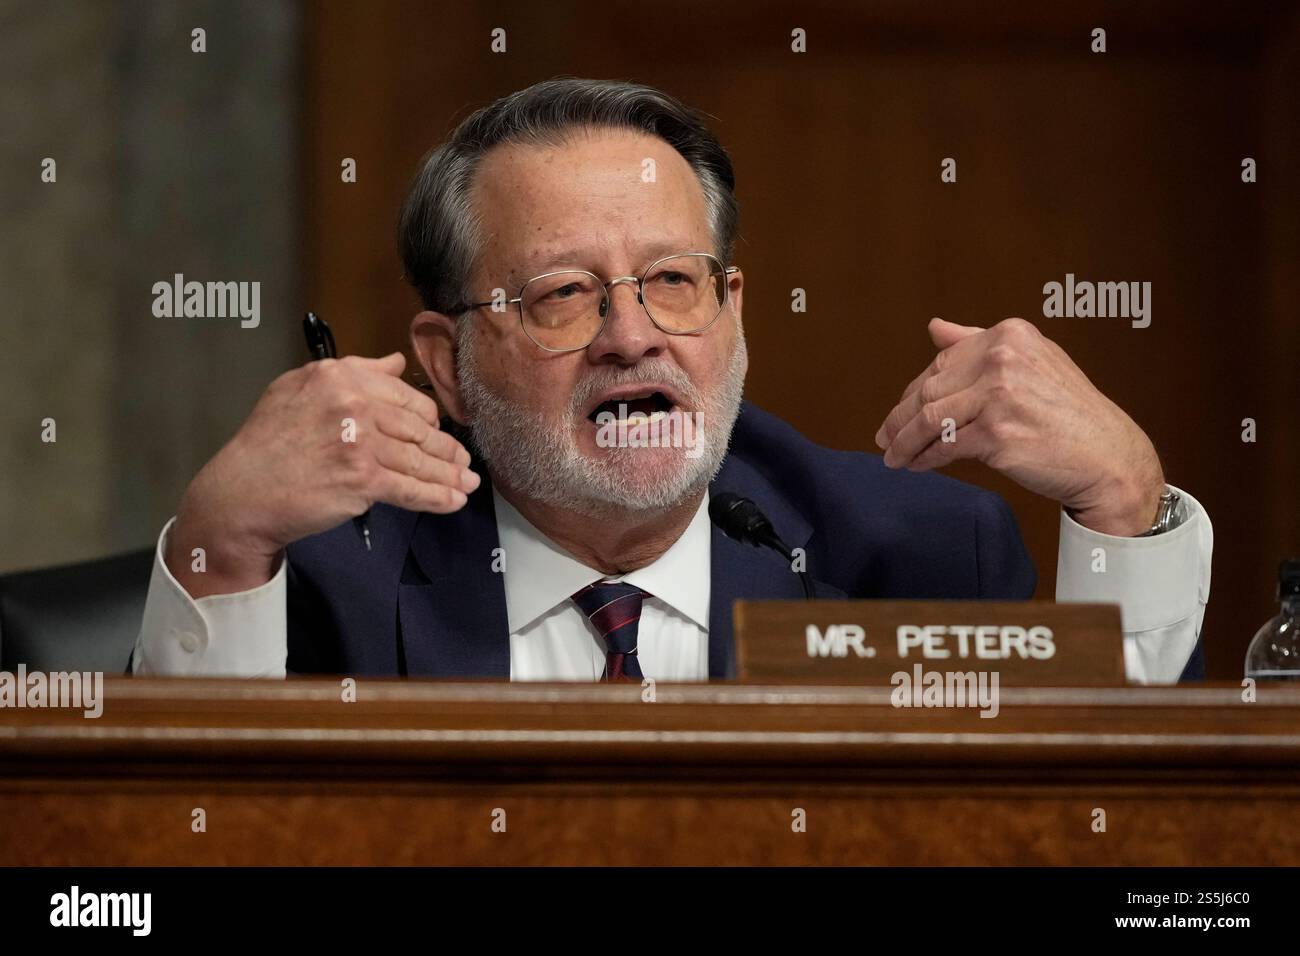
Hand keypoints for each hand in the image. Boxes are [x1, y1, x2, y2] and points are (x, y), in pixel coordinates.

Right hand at [167, 352, 477, 597]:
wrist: (242, 492)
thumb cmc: (267, 443)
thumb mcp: (300, 389)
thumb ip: (354, 371)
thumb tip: (397, 362)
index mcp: (340, 376)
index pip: (405, 395)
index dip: (427, 418)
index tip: (436, 431)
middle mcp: (353, 403)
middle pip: (419, 427)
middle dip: (446, 449)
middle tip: (463, 462)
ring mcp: (360, 442)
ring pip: (420, 459)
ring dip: (450, 474)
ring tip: (466, 483)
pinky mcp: (363, 480)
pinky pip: (412, 489)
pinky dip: (438, 497)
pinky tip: (453, 500)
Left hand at [874, 317, 1164, 535]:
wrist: (1108, 457)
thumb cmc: (1069, 415)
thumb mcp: (1032, 362)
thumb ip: (978, 343)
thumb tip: (934, 327)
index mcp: (1010, 335)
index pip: (943, 361)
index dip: (914, 390)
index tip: (900, 411)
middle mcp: (1004, 358)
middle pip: (929, 387)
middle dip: (900, 417)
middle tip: (884, 437)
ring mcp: (999, 394)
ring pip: (929, 417)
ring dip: (904, 441)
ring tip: (893, 456)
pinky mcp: (996, 432)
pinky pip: (943, 445)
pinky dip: (924, 458)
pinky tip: (917, 465)